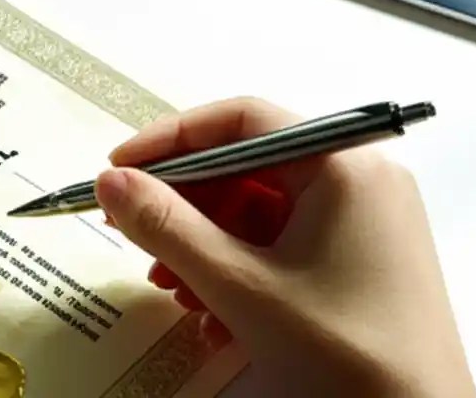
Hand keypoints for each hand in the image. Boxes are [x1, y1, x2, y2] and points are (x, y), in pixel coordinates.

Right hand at [95, 97, 475, 397]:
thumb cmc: (347, 355)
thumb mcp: (240, 286)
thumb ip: (167, 227)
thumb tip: (112, 182)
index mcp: (344, 166)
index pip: (242, 120)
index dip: (172, 139)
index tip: (120, 167)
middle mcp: (360, 182)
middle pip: (246, 165)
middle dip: (183, 205)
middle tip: (132, 232)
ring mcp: (363, 224)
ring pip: (258, 212)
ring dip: (202, 245)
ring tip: (171, 287)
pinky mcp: (359, 264)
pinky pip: (282, 246)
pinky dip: (238, 270)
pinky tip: (211, 313)